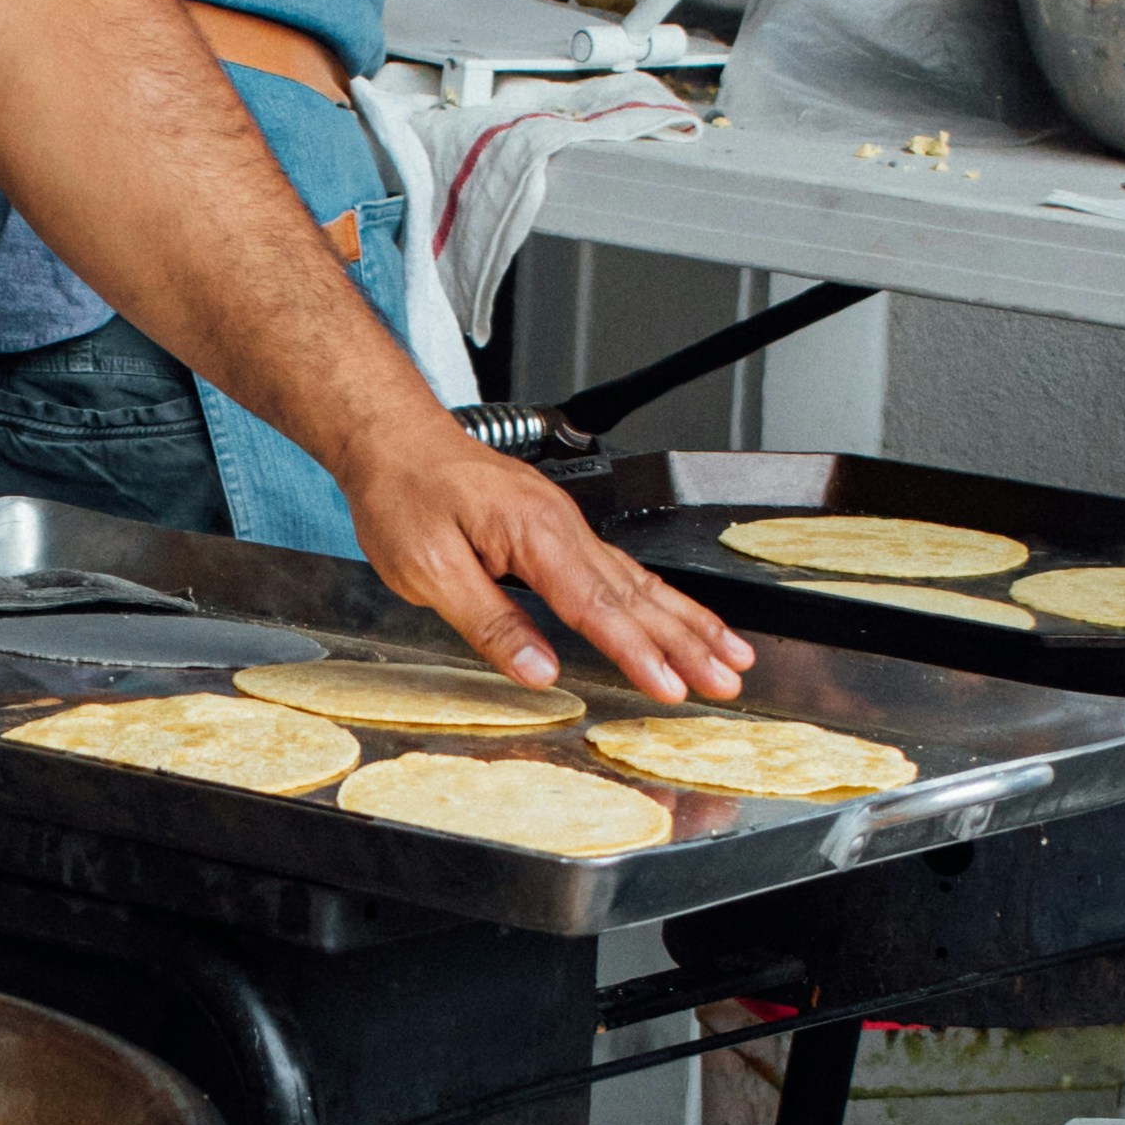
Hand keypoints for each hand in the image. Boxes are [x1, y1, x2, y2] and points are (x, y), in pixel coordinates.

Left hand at [338, 411, 755, 705]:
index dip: (638, 653)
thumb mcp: (428, 569)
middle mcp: (562, 527)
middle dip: (688, 642)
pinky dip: (660, 599)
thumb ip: (490, 621)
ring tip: (730, 654)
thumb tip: (538, 670)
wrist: (394, 438)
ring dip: (689, 622)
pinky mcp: (557, 532)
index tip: (672, 686)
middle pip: (637, 596)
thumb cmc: (405, 494)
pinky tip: (682, 619)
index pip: (597, 607)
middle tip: (729, 679)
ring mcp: (565, 528)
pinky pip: (622, 572)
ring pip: (641, 583)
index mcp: (534, 534)